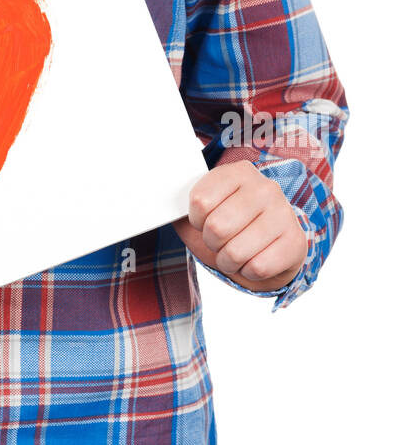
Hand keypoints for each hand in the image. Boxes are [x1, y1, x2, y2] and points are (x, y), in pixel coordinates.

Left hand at [172, 161, 308, 292]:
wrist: (270, 248)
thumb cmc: (230, 227)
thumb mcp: (204, 210)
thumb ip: (180, 202)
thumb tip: (149, 195)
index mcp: (238, 172)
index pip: (200, 201)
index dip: (197, 220)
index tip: (205, 219)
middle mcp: (265, 187)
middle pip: (217, 228)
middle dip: (212, 243)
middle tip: (221, 240)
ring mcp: (284, 213)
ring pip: (235, 252)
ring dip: (228, 261)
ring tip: (236, 252)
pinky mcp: (296, 242)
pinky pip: (257, 267)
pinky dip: (248, 272)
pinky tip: (255, 259)